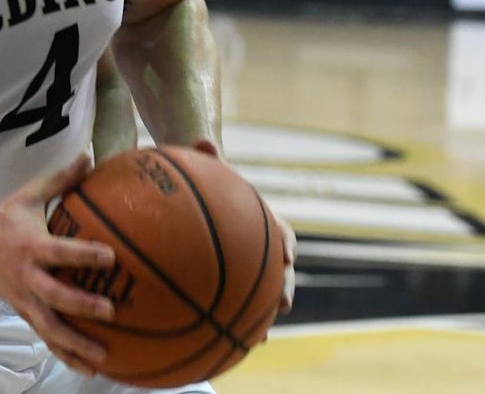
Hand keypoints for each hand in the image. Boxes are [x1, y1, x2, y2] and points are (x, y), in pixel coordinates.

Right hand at [0, 156, 116, 374]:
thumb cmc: (2, 219)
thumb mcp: (28, 195)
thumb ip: (60, 179)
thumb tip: (90, 156)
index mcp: (31, 247)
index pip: (60, 252)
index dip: (84, 255)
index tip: (111, 257)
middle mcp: (27, 278)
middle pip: (55, 297)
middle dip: (82, 305)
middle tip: (110, 311)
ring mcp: (24, 300)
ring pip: (49, 328)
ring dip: (76, 345)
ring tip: (104, 358)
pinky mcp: (23, 313)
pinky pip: (46, 339)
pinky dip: (66, 355)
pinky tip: (90, 369)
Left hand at [190, 139, 295, 319]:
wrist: (196, 200)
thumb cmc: (203, 184)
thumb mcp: (203, 170)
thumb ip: (205, 158)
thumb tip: (202, 141)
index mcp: (261, 222)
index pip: (282, 231)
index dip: (286, 243)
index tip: (288, 254)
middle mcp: (261, 249)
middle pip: (280, 272)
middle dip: (284, 288)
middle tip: (283, 303)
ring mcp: (247, 269)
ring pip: (262, 296)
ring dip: (264, 315)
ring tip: (262, 337)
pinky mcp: (229, 286)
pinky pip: (234, 307)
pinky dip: (233, 325)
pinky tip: (221, 344)